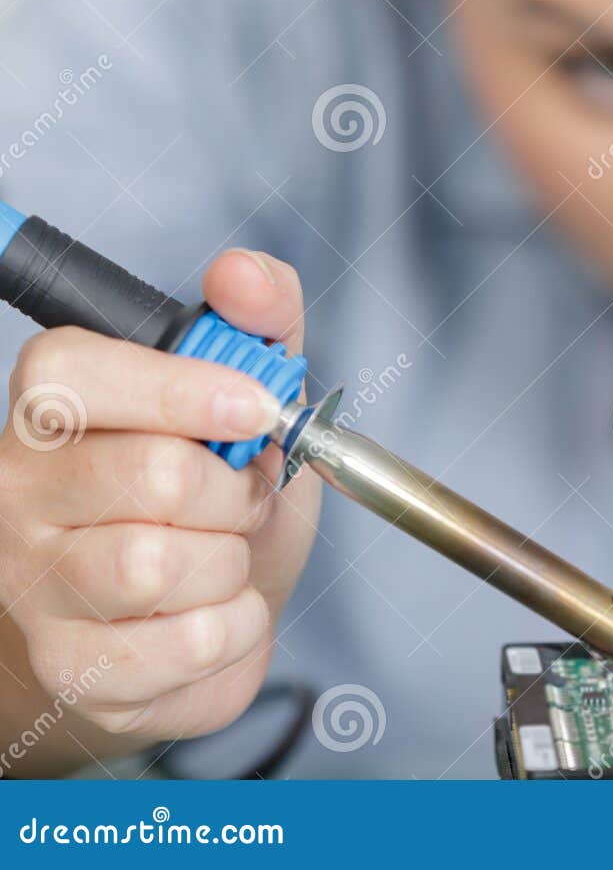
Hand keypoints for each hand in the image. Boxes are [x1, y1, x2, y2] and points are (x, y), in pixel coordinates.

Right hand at [0, 249, 318, 744]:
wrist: (205, 616)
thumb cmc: (219, 496)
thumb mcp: (254, 397)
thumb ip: (259, 320)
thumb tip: (240, 274)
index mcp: (55, 410)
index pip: (75, 375)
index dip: (181, 388)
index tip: (255, 407)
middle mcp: (20, 493)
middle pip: (151, 475)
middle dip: (237, 488)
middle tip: (245, 494)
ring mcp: (35, 586)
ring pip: (162, 565)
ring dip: (233, 560)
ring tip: (226, 554)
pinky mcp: (71, 669)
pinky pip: (188, 642)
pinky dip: (238, 626)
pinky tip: (220, 611)